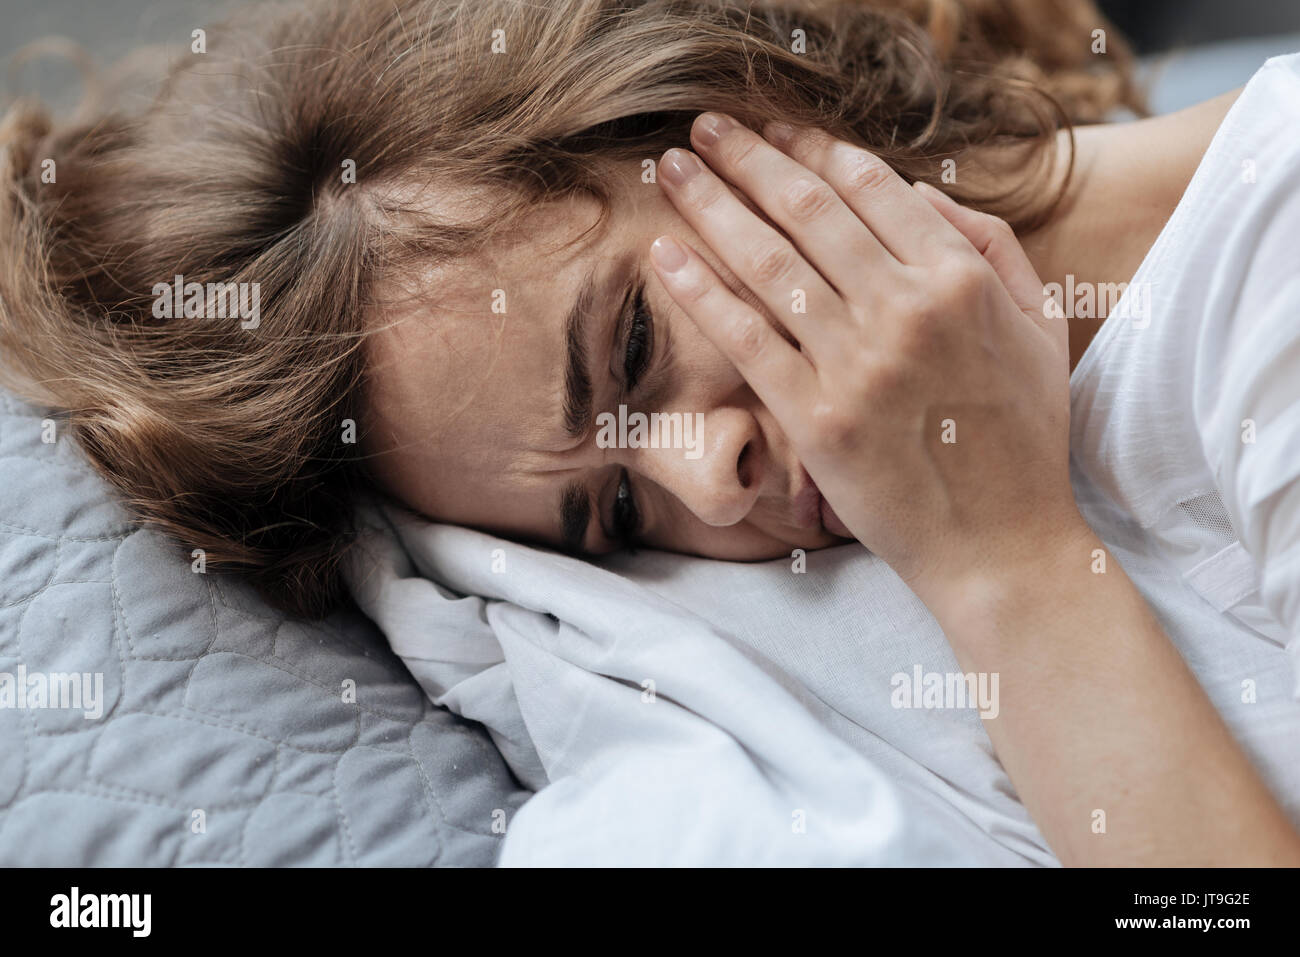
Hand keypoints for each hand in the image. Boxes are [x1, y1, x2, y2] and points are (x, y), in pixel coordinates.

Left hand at [650, 113, 1083, 605]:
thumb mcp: (1040, 326)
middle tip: (705, 125)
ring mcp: (856, 364)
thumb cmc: (1023, 439)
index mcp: (961, 278)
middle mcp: (906, 309)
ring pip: (769, 262)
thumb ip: (992, 246)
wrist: (1001, 545)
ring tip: (674, 166)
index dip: (813, 149)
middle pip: (808, 210)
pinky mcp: (813, 417)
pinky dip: (700, 289)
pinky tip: (664, 251)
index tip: (775, 130)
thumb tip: (921, 192)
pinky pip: (746, 337)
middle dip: (748, 158)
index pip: (871, 187)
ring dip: (712, 204)